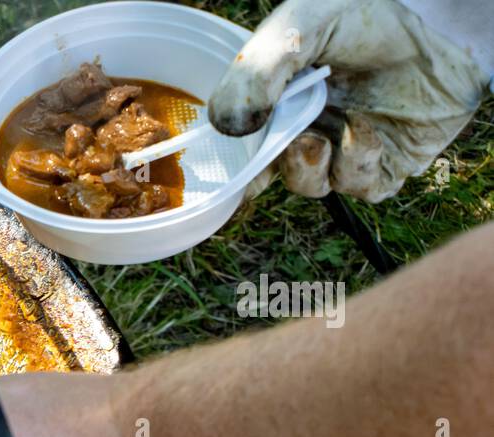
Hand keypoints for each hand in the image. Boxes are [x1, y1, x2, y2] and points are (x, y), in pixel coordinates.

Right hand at [209, 0, 487, 201]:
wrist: (436, 17)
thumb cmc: (363, 15)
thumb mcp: (298, 29)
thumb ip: (257, 73)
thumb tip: (232, 127)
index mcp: (275, 103)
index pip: (244, 147)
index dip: (237, 167)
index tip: (238, 171)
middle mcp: (306, 128)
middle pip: (272, 173)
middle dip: (278, 164)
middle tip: (294, 140)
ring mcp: (344, 149)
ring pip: (312, 186)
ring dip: (314, 166)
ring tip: (328, 135)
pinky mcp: (385, 164)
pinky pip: (361, 187)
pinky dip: (357, 165)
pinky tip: (367, 132)